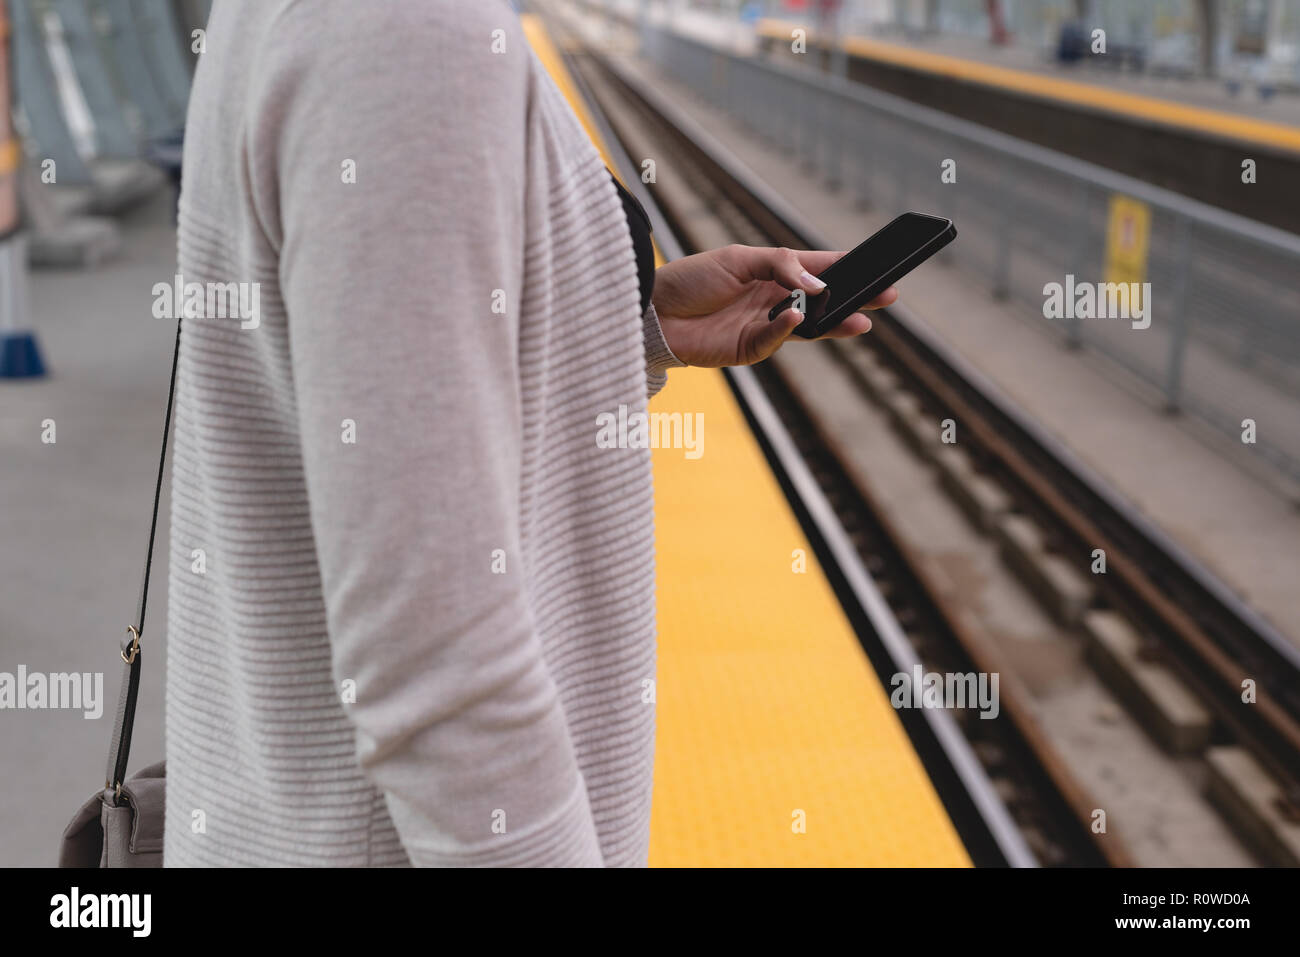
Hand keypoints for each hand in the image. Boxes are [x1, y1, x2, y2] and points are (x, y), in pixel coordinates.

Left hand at [650, 244, 897, 367]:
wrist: (653, 312)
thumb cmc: (691, 279)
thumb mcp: (738, 259)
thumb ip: (779, 266)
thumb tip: (816, 283)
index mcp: (773, 272)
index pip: (818, 268)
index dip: (847, 267)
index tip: (878, 265)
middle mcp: (774, 300)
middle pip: (823, 301)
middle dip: (855, 299)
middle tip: (888, 295)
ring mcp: (764, 326)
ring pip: (810, 326)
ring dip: (835, 323)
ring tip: (862, 319)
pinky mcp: (750, 349)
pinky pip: (776, 339)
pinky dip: (787, 329)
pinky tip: (798, 318)